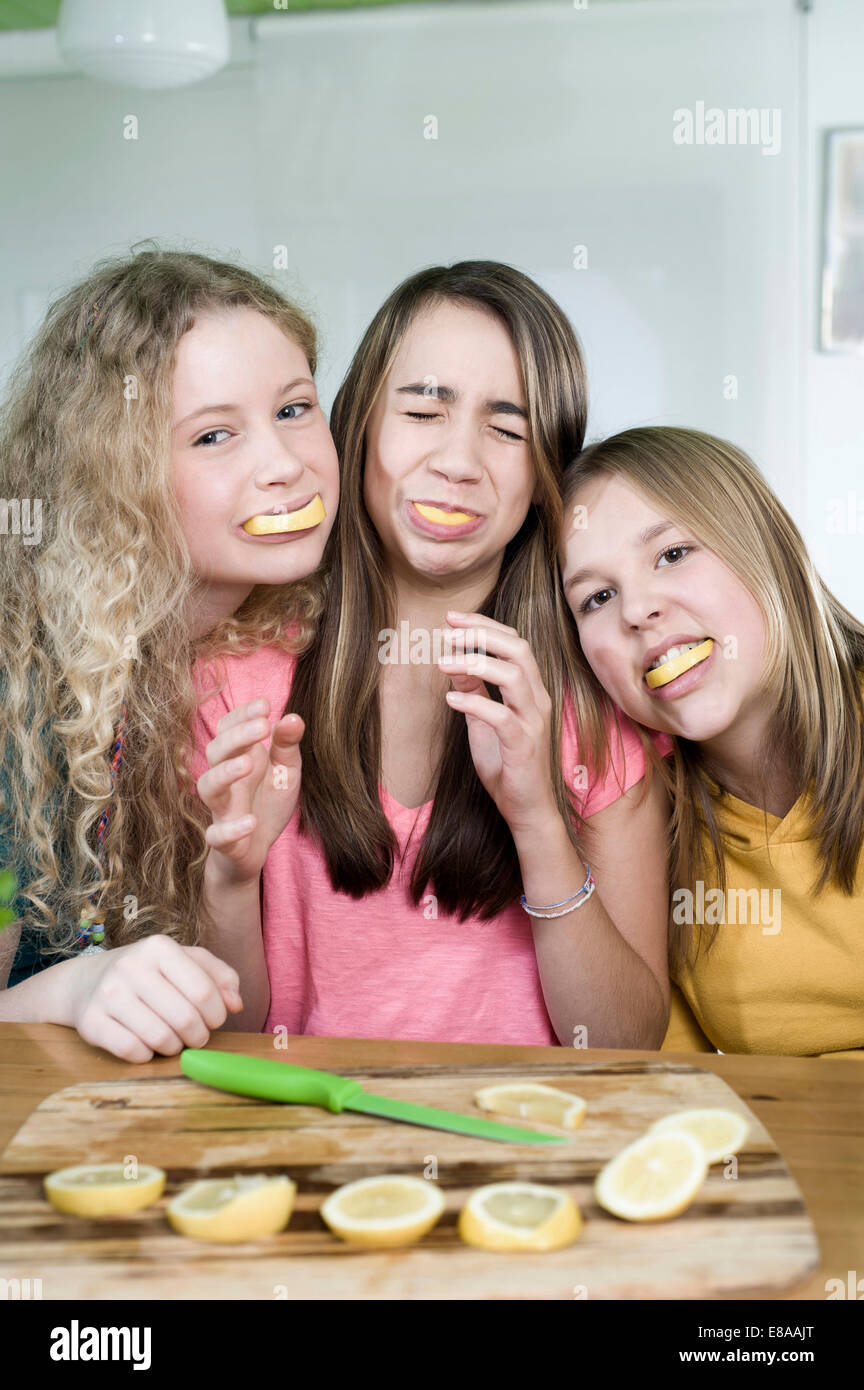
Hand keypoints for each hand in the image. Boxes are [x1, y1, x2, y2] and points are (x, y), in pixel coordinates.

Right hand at [66, 935, 242, 1063]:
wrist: (85, 982)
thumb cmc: (147, 973)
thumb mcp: (185, 961)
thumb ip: (219, 976)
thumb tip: (236, 1004)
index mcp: (159, 947)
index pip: (204, 991)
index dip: (217, 1014)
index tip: (214, 1019)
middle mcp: (131, 966)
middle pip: (185, 1018)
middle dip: (199, 1036)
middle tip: (196, 1036)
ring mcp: (108, 994)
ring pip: (160, 1038)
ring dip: (175, 1047)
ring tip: (174, 1041)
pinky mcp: (90, 1022)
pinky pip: (132, 1051)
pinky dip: (147, 1056)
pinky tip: (148, 1046)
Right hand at [197, 697, 302, 885]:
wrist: (254, 851)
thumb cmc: (267, 803)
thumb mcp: (286, 771)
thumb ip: (287, 745)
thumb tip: (293, 717)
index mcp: (239, 758)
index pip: (228, 729)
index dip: (242, 715)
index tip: (265, 705)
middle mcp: (226, 781)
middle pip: (215, 752)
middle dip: (236, 737)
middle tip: (263, 726)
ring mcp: (222, 810)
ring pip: (208, 788)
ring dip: (224, 774)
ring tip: (248, 763)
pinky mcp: (224, 842)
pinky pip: (216, 835)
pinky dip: (230, 829)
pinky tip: (251, 822)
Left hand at [438, 612, 558, 834]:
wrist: (528, 810)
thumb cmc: (508, 766)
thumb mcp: (484, 723)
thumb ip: (474, 692)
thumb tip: (454, 663)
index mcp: (531, 691)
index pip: (516, 643)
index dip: (485, 626)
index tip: (453, 619)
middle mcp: (538, 700)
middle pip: (519, 650)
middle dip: (482, 634)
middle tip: (448, 631)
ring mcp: (534, 723)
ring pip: (514, 677)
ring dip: (476, 663)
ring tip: (443, 662)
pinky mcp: (524, 747)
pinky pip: (502, 717)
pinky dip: (475, 703)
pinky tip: (450, 701)